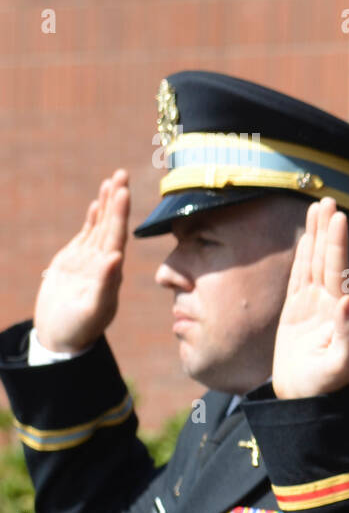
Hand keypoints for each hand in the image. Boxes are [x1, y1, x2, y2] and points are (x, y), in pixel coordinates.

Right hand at [33, 170, 130, 352]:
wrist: (61, 338)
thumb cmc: (79, 328)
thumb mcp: (93, 308)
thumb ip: (105, 283)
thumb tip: (116, 257)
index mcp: (111, 270)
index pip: (117, 236)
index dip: (120, 213)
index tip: (123, 192)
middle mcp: (103, 262)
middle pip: (111, 225)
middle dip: (116, 200)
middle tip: (121, 174)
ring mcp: (89, 260)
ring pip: (99, 227)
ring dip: (106, 205)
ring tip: (112, 181)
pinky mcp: (73, 262)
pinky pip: (86, 236)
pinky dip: (92, 220)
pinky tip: (97, 204)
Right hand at [272, 198, 348, 398]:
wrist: (307, 402)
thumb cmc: (325, 387)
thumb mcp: (340, 366)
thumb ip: (347, 335)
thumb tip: (348, 301)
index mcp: (340, 312)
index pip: (339, 270)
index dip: (337, 243)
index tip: (338, 217)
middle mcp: (328, 304)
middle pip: (326, 259)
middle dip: (327, 230)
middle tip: (328, 199)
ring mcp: (312, 307)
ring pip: (312, 263)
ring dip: (315, 237)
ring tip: (317, 208)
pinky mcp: (296, 313)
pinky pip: (298, 278)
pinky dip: (302, 257)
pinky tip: (304, 240)